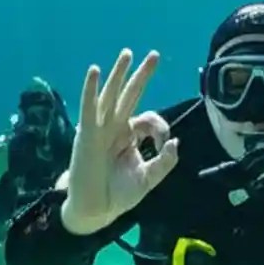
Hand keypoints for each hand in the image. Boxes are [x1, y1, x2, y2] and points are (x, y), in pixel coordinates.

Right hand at [60, 49, 179, 235]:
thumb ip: (164, 162)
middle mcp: (116, 127)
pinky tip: (94, 71)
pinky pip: (89, 107)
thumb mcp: (148, 178)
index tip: (165, 143)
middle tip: (154, 54)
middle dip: (142, 75)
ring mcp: (101, 128)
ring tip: (128, 53)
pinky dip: (91, 89)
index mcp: (130, 135)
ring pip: (112, 95)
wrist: (96, 211)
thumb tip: (176, 142)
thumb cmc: (118, 195)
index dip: (161, 127)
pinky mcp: (88, 133)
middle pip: (131, 94)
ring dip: (119, 73)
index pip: (150, 119)